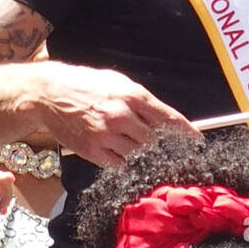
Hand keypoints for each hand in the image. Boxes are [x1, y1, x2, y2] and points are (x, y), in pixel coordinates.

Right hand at [36, 64, 195, 167]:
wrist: (50, 93)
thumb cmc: (86, 85)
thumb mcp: (118, 82)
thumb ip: (141, 100)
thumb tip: (164, 118)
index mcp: (131, 95)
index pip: (168, 118)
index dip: (186, 132)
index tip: (197, 141)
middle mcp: (121, 115)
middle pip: (156, 140)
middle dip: (166, 147)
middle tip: (173, 153)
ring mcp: (107, 135)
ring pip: (139, 155)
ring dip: (147, 158)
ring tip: (151, 158)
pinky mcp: (93, 150)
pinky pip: (119, 165)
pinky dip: (127, 165)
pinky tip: (128, 161)